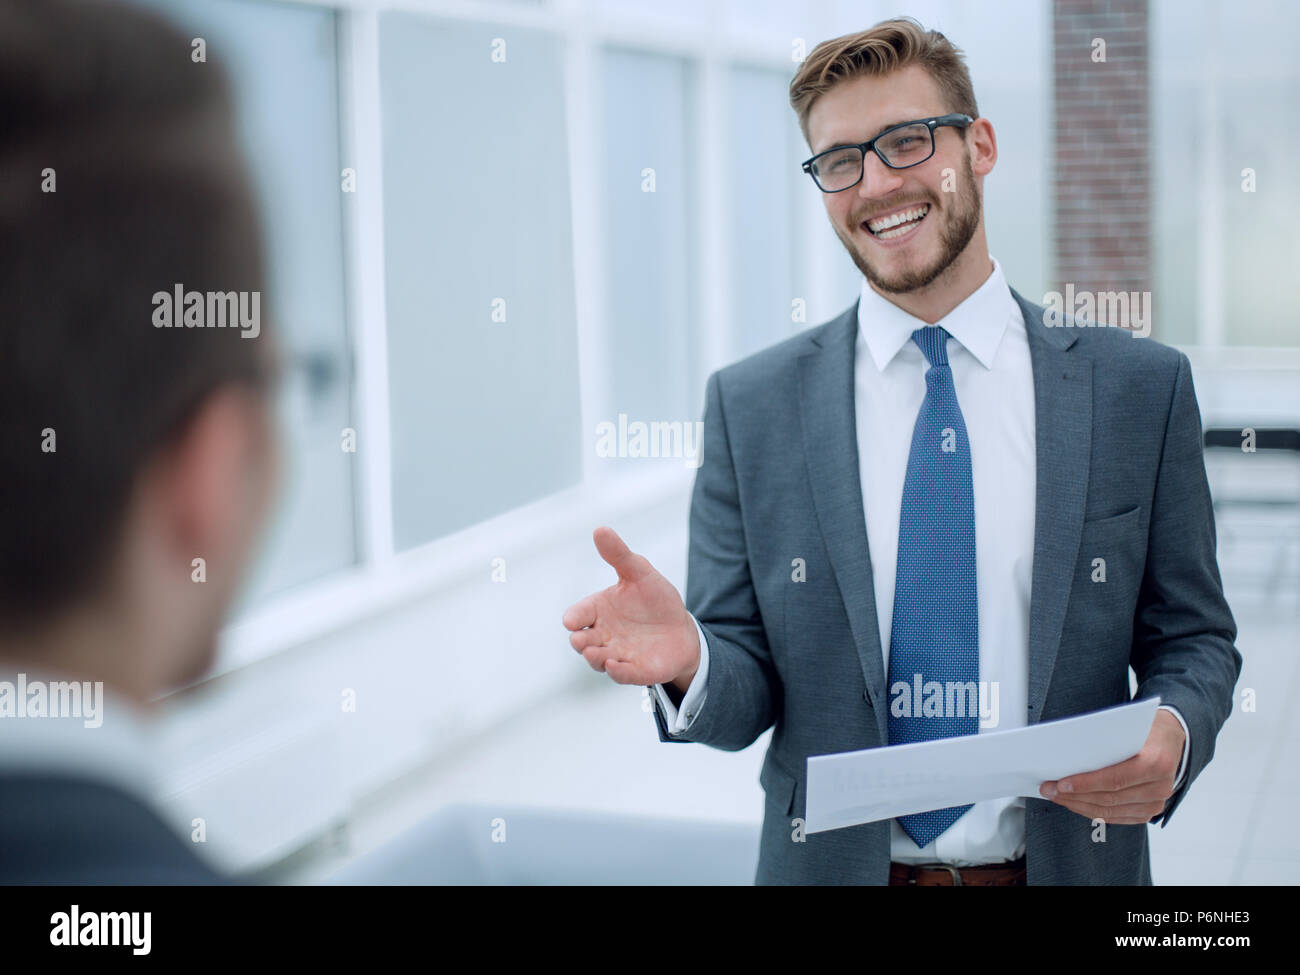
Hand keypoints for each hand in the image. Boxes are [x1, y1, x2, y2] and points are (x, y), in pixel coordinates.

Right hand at [561, 526, 700, 690]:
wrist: (681, 628)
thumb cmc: (654, 599)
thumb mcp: (639, 572)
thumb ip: (619, 554)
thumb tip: (600, 529)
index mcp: (598, 610)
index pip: (577, 615)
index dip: (573, 618)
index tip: (572, 620)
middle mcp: (603, 635)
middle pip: (582, 641)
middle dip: (580, 641)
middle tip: (581, 639)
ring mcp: (617, 654)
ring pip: (597, 660)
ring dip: (595, 658)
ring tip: (597, 653)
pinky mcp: (635, 671)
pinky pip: (621, 675)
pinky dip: (616, 672)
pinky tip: (614, 665)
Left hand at [1038, 708, 1186, 823]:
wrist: (1171, 737)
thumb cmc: (1147, 729)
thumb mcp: (1127, 726)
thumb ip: (1104, 742)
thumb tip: (1068, 755)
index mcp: (1156, 762)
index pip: (1114, 779)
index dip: (1085, 784)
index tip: (1061, 784)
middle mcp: (1160, 786)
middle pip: (1110, 798)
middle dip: (1075, 796)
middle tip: (1050, 790)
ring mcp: (1157, 801)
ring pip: (1111, 811)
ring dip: (1080, 806)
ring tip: (1058, 797)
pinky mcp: (1150, 811)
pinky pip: (1118, 817)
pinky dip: (1094, 812)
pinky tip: (1077, 804)